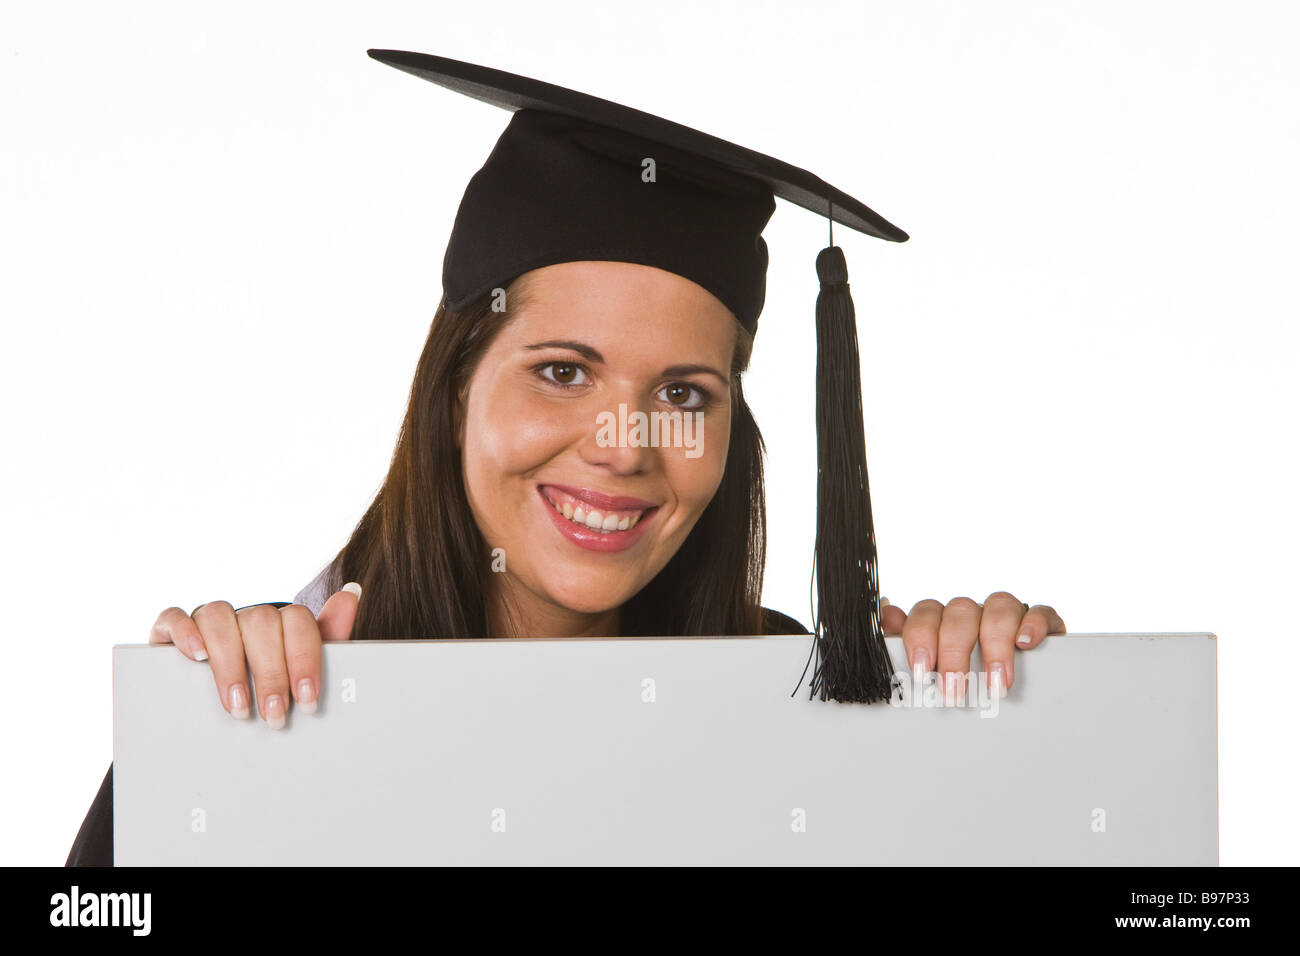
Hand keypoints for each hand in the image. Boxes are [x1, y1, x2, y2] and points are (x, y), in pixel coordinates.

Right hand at [148, 583, 361, 727]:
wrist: (209, 719)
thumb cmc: (265, 694)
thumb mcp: (299, 674)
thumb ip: (328, 639)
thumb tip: (352, 593)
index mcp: (280, 623)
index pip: (297, 620)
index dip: (304, 658)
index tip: (307, 699)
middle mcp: (245, 617)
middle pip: (261, 622)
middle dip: (271, 673)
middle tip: (274, 716)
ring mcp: (209, 621)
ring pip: (220, 617)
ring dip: (230, 663)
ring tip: (238, 706)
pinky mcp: (171, 631)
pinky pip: (174, 617)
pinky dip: (185, 632)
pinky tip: (196, 658)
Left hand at [882, 592, 1064, 701]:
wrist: (1011, 706)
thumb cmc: (958, 686)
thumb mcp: (926, 673)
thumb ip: (900, 647)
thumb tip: (887, 616)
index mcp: (941, 621)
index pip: (926, 613)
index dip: (921, 637)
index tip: (922, 672)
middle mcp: (972, 614)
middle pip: (960, 612)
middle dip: (955, 652)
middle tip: (954, 691)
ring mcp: (1006, 616)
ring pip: (999, 606)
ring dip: (995, 645)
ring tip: (995, 684)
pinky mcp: (1040, 624)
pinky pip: (1040, 611)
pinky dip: (1033, 624)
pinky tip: (1025, 644)